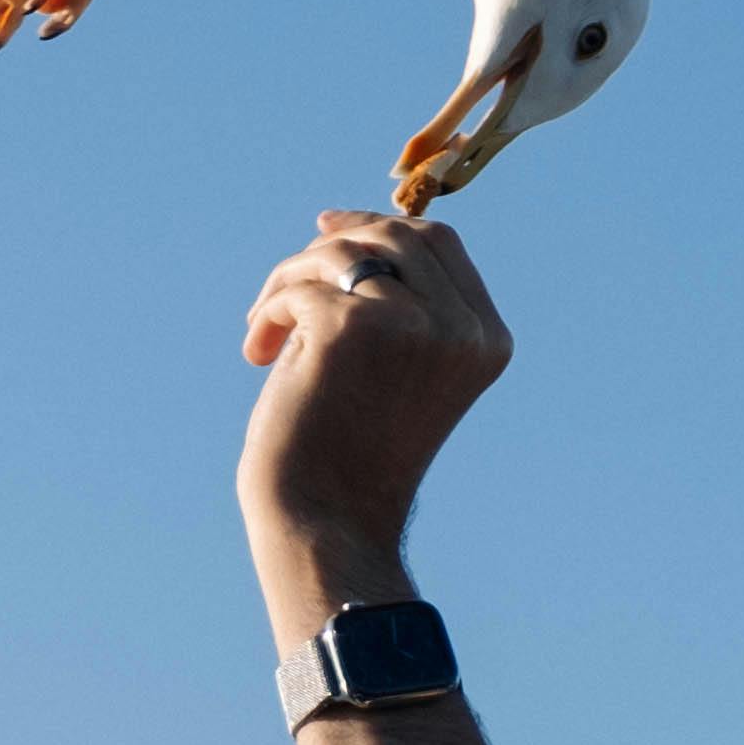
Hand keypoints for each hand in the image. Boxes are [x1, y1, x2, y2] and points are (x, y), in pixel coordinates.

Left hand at [236, 211, 510, 625]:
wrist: (325, 520)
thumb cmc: (349, 449)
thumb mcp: (393, 365)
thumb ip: (397, 301)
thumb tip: (345, 224)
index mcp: (486, 340)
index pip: (440, 244)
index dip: (381, 227)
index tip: (328, 229)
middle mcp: (460, 328)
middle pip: (395, 235)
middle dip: (334, 244)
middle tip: (286, 281)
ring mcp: (412, 324)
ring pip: (341, 253)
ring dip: (290, 280)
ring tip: (264, 328)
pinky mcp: (352, 328)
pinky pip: (298, 288)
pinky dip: (269, 312)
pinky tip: (257, 353)